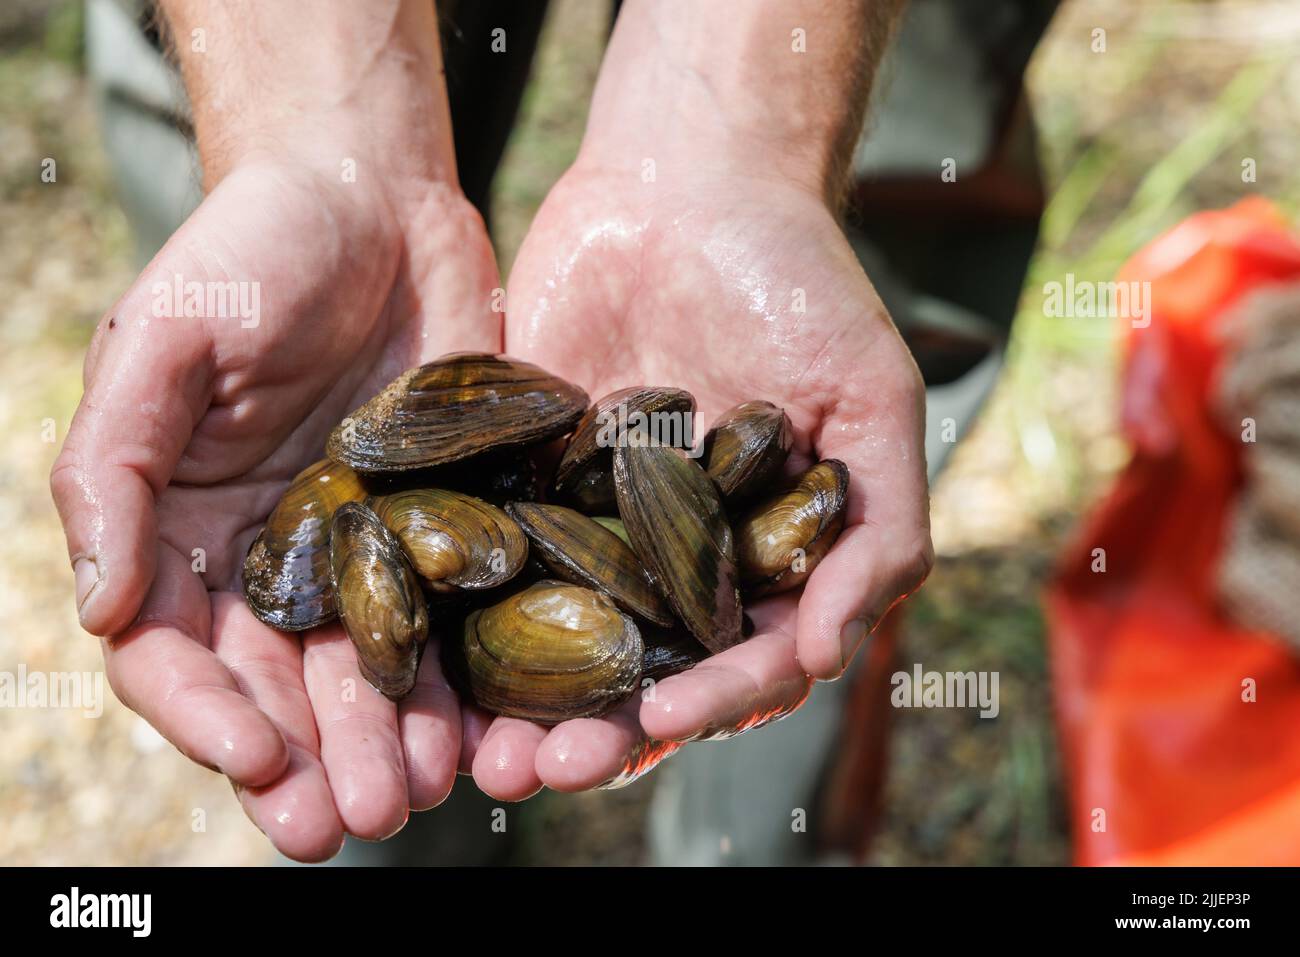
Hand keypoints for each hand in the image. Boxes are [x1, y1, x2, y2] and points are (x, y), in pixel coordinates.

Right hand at [51, 153, 500, 859]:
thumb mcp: (163, 342)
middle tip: (349, 825)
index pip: (171, 650)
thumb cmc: (250, 250)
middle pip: (278, 683)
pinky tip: (482, 732)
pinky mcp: (445, 522)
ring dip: (385, 740)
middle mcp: (269, 553)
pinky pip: (451, 615)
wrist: (372, 197)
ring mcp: (364, 544)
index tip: (255, 764)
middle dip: (310, 758)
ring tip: (416, 797)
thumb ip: (115, 469)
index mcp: (182, 525)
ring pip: (367, 668)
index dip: (204, 717)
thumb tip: (93, 608)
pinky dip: (461, 679)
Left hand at [483, 161, 932, 798]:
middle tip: (542, 774)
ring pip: (554, 642)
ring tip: (479, 758)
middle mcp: (676, 562)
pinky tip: (426, 666)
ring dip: (519, 710)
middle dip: (597, 734)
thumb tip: (832, 658)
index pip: (740, 662)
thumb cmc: (800, 282)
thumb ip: (876, 530)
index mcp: (763, 561)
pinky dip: (459, 621)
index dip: (711, 701)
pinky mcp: (518, 484)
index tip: (667, 719)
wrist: (686, 182)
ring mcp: (592, 527)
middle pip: (637, 676)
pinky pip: (486, 565)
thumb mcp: (873, 400)